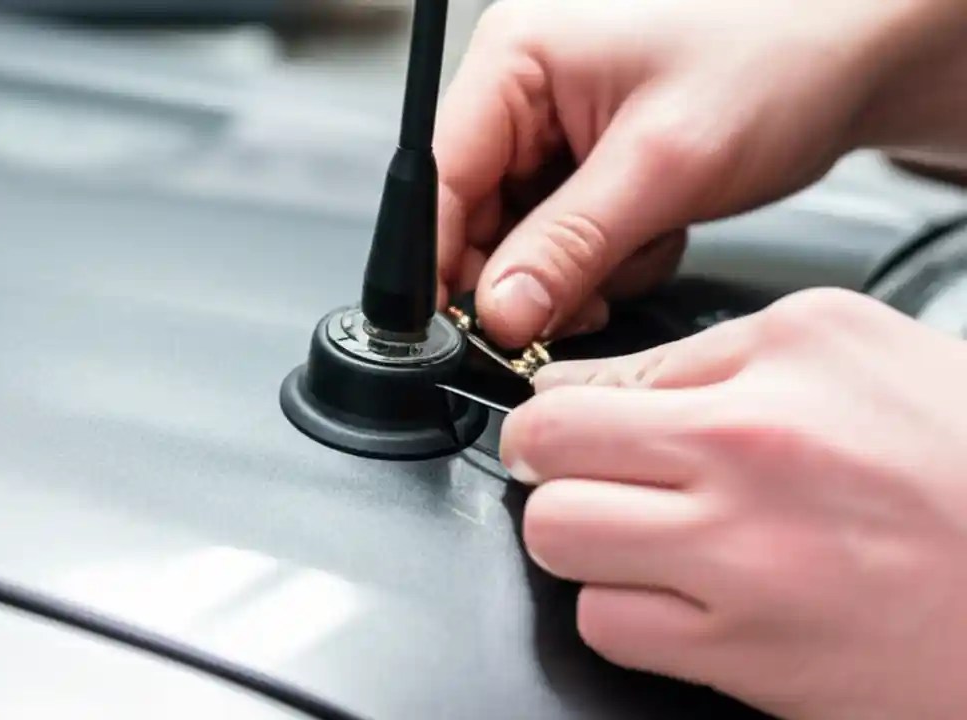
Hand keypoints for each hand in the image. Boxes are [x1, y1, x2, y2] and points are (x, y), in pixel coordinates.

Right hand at [435, 0, 966, 347]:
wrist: (855, 54)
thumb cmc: (778, 57)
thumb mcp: (662, 165)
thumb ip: (569, 246)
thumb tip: (500, 312)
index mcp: (517, 59)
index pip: (441, 178)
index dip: (443, 263)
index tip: (461, 331)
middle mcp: (525, 90)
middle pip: (477, 217)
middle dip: (529, 273)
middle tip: (578, 301)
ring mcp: (557, 127)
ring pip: (523, 238)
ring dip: (577, 269)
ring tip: (642, 244)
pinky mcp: (589, 161)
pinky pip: (565, 237)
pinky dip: (607, 258)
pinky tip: (654, 233)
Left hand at [500, 288, 966, 719]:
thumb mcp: (854, 353)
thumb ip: (707, 358)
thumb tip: (582, 385)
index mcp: (783, 364)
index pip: (586, 380)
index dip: (561, 413)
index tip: (569, 431)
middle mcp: (754, 452)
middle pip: (547, 453)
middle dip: (550, 468)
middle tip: (585, 480)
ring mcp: (747, 560)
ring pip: (560, 542)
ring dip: (584, 543)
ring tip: (642, 539)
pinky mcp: (749, 655)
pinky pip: (611, 627)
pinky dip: (628, 614)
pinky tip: (684, 599)